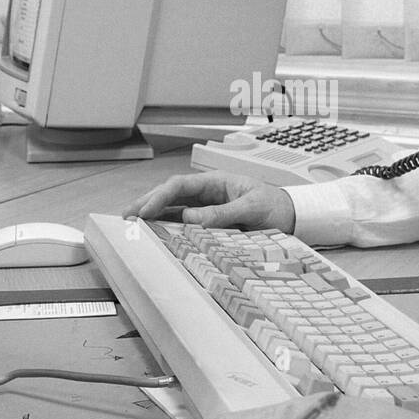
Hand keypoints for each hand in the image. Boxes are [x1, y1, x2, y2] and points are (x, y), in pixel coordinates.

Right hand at [124, 172, 295, 231]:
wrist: (293, 217)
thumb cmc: (276, 206)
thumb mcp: (252, 208)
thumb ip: (222, 213)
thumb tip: (190, 218)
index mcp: (215, 183)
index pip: (179, 186)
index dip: (159, 197)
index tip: (145, 210)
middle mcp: (207, 194)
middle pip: (170, 196)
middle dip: (146, 204)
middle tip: (125, 216)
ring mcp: (207, 208)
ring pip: (173, 210)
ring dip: (153, 217)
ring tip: (132, 226)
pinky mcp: (210, 223)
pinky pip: (184, 224)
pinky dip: (168, 229)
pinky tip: (154, 235)